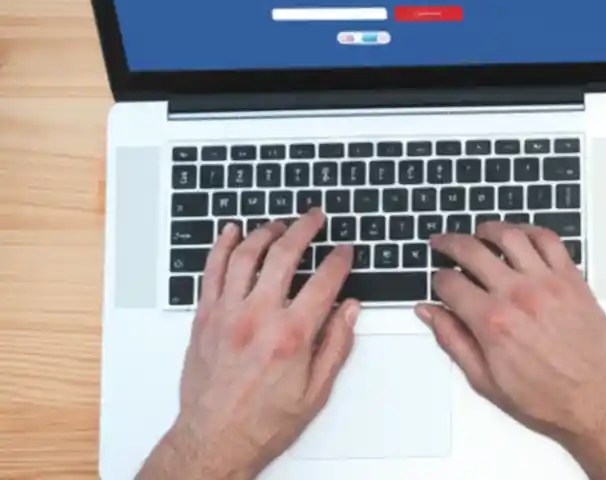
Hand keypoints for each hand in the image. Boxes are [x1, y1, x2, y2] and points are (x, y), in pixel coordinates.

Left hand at [138, 210, 359, 479]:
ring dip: (265, 232)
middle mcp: (258, 318)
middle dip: (304, 229)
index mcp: (291, 336)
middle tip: (315, 217)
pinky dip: (222, 246)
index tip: (345, 250)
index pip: (323, 281)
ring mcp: (226, 314)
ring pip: (246, 255)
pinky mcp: (204, 318)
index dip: (339, 260)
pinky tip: (231, 233)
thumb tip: (350, 310)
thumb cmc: (263, 422)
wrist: (214, 440)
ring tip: (280, 224)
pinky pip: (212, 271)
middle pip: (284, 255)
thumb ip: (336, 345)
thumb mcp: (316, 391)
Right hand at [416, 223, 605, 448]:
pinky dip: (530, 230)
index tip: (439, 283)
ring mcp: (548, 282)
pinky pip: (549, 240)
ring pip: (510, 236)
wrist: (598, 400)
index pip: (450, 284)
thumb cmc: (547, 398)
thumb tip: (429, 312)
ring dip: (488, 229)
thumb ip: (454, 341)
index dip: (438, 281)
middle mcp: (518, 295)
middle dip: (449, 243)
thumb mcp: (487, 381)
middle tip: (442, 243)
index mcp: (492, 323)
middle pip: (472, 251)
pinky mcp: (572, 278)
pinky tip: (520, 237)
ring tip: (479, 233)